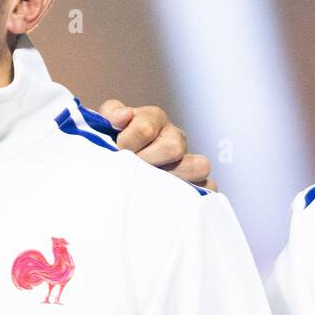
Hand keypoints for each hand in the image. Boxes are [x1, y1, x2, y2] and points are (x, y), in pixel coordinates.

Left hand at [96, 100, 217, 191]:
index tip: (115, 150)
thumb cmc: (112, 143)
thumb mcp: (105, 124)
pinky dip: (195, 195)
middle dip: (148, 161)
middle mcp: (174, 137)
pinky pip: (209, 188)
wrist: (118, 162)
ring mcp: (188, 160)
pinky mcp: (197, 182)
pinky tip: (169, 199)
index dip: (127, 142)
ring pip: (199, 166)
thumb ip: (111, 115)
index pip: (145, 128)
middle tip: (131, 170)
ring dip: (172, 178)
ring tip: (150, 184)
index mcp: (153, 119)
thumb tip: (124, 116)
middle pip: (174, 147)